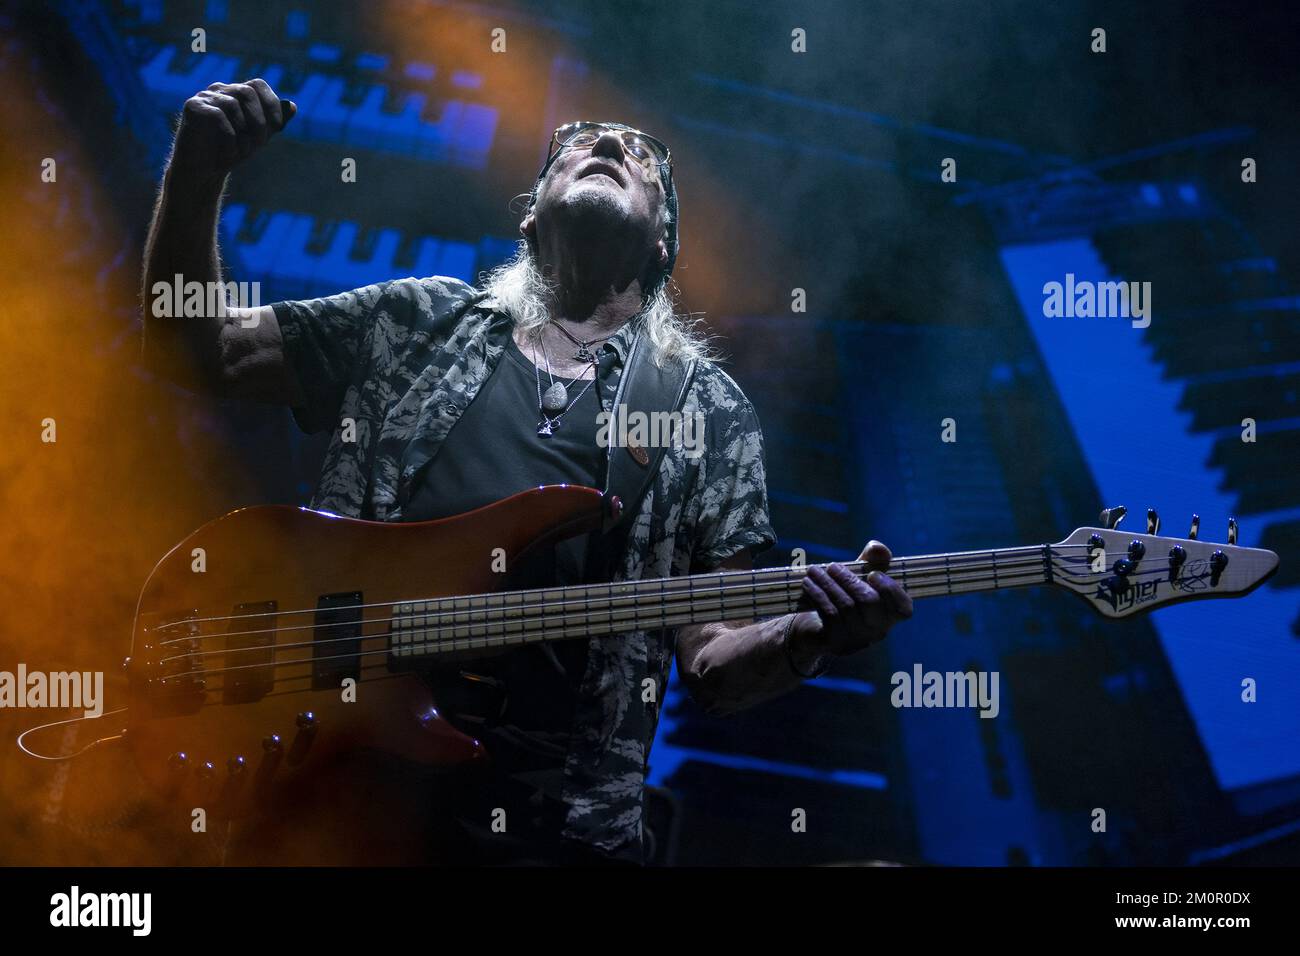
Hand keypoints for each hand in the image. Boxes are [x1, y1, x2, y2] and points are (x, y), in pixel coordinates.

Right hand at [171, 78, 295, 189]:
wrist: (202, 171)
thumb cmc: (230, 151)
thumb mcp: (256, 138)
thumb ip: (272, 123)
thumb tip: (292, 106)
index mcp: (236, 93)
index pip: (258, 85)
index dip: (271, 104)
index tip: (277, 127)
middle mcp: (220, 90)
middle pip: (247, 92)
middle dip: (259, 122)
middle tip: (259, 145)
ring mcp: (204, 96)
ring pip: (233, 105)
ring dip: (243, 134)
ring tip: (241, 152)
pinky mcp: (192, 107)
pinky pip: (218, 117)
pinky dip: (229, 140)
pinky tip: (226, 155)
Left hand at [795, 540, 912, 658]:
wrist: (812, 627)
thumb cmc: (843, 596)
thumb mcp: (859, 575)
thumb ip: (872, 560)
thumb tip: (878, 548)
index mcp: (889, 615)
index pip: (903, 609)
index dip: (891, 591)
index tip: (872, 574)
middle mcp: (877, 631)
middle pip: (870, 602)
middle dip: (849, 580)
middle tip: (832, 566)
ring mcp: (857, 640)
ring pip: (846, 606)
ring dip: (828, 584)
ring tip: (814, 570)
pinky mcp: (836, 643)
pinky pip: (829, 615)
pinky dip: (818, 595)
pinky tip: (808, 584)